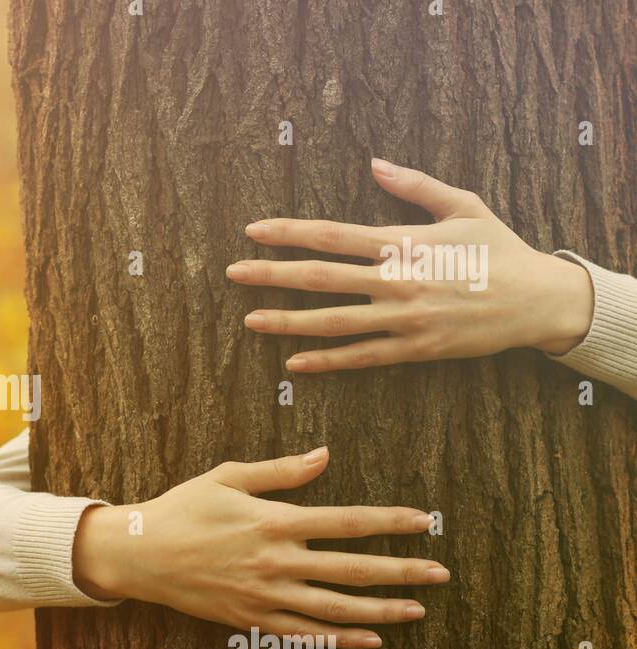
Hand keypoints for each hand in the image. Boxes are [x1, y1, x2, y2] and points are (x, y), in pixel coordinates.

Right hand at [71, 446, 448, 648]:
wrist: (139, 554)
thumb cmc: (183, 508)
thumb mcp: (228, 477)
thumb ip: (281, 471)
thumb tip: (325, 455)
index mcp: (274, 521)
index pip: (347, 521)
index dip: (390, 520)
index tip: (425, 520)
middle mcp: (276, 561)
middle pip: (352, 569)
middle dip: (401, 571)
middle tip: (441, 574)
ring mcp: (265, 595)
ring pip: (336, 608)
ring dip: (381, 610)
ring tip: (417, 611)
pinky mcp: (251, 620)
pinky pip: (304, 634)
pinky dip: (340, 639)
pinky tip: (372, 640)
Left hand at [226, 158, 595, 372]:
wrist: (537, 300)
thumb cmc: (499, 248)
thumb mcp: (463, 205)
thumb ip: (414, 186)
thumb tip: (374, 163)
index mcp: (403, 243)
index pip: (332, 235)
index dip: (288, 233)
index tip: (254, 231)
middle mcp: (397, 281)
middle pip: (321, 278)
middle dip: (272, 275)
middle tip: (233, 273)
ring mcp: (404, 318)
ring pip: (333, 322)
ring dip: (287, 321)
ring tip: (250, 320)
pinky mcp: (414, 349)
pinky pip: (361, 357)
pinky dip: (326, 361)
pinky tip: (293, 363)